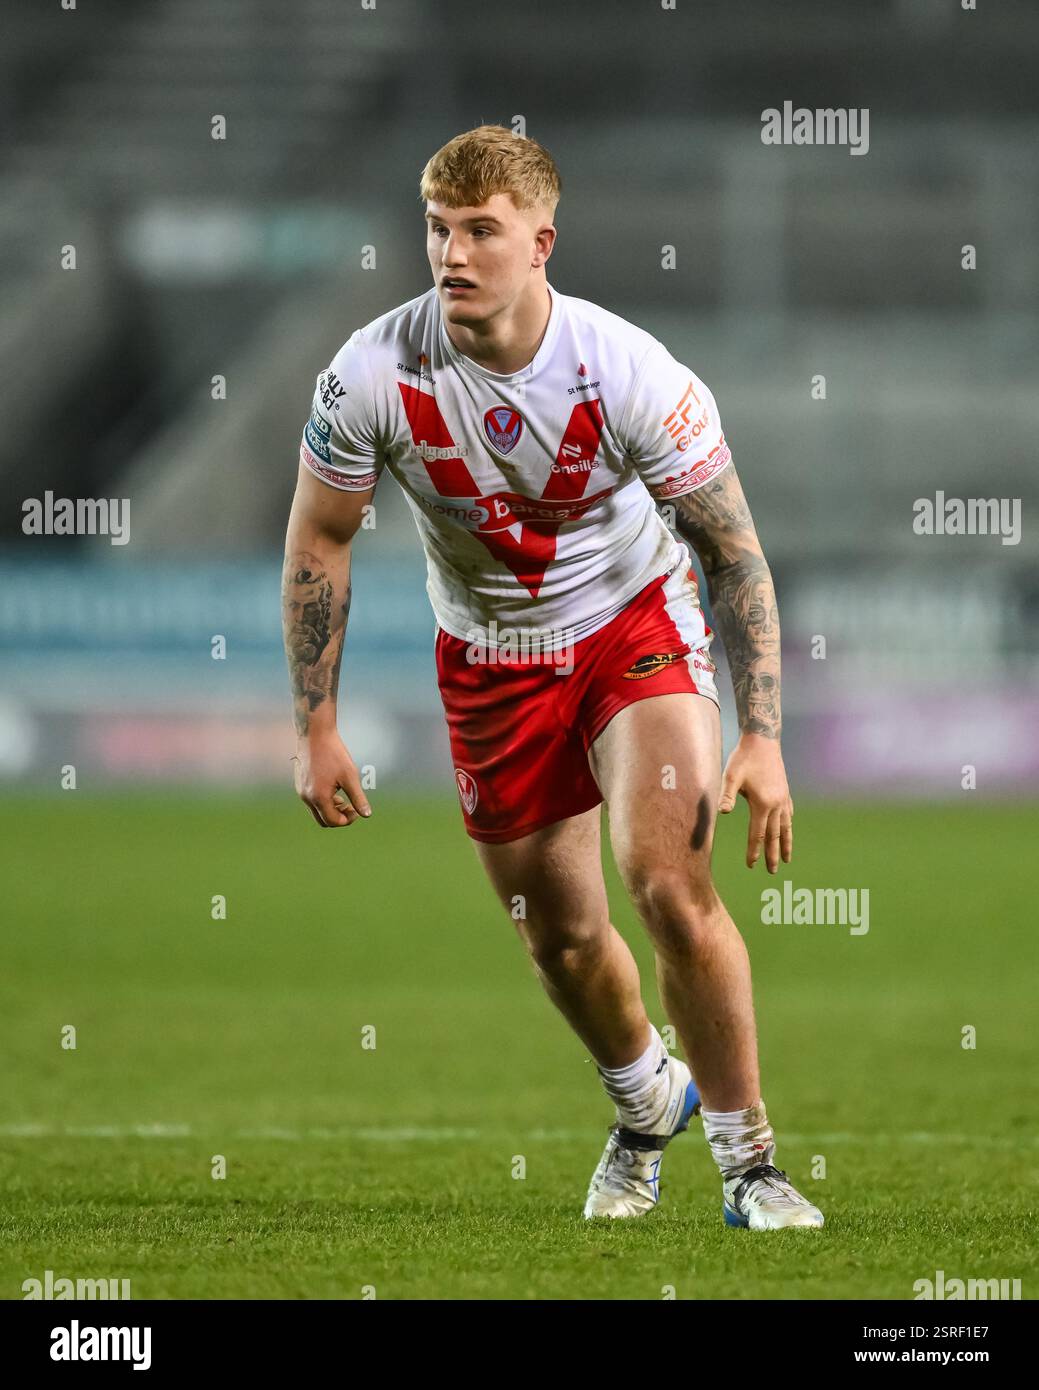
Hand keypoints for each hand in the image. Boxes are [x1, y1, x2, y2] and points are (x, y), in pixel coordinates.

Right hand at [293, 732, 371, 827]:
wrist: (314, 734)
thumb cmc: (334, 753)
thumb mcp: (350, 776)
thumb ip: (358, 797)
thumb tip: (367, 815)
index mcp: (319, 797)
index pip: (333, 821)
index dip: (348, 819)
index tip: (356, 809)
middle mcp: (306, 797)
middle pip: (323, 820)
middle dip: (339, 817)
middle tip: (351, 806)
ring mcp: (301, 791)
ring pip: (317, 811)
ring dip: (331, 808)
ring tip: (343, 796)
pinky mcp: (299, 784)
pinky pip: (311, 800)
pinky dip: (323, 801)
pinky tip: (333, 787)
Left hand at [718, 733, 791, 872]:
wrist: (763, 740)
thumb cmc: (743, 758)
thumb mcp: (731, 776)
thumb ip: (727, 795)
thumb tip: (722, 813)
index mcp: (762, 804)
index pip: (758, 834)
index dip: (754, 851)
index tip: (751, 865)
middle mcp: (776, 804)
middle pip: (774, 836)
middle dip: (773, 855)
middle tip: (772, 872)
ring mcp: (783, 798)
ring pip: (786, 827)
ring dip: (786, 844)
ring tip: (787, 860)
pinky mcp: (785, 792)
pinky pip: (788, 814)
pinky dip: (789, 826)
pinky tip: (788, 830)